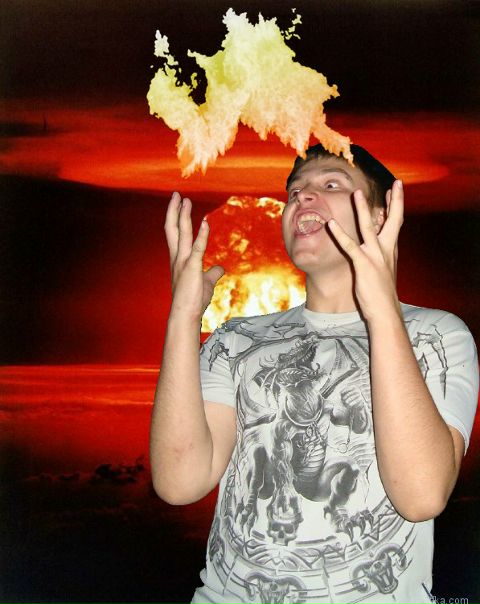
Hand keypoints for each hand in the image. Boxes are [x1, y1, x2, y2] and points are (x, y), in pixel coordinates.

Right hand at [165, 192, 223, 320]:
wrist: (185, 315)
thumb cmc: (193, 301)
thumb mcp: (206, 283)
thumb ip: (213, 273)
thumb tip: (220, 268)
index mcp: (178, 260)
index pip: (174, 234)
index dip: (175, 218)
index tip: (178, 204)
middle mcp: (177, 258)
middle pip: (172, 229)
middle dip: (174, 211)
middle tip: (176, 194)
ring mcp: (183, 263)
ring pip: (181, 234)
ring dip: (183, 216)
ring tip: (185, 200)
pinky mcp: (192, 268)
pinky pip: (198, 248)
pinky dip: (201, 235)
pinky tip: (205, 222)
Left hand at [327, 179, 403, 321]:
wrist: (385, 311)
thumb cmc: (382, 295)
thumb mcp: (384, 273)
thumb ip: (381, 259)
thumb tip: (377, 252)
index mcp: (390, 251)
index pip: (396, 223)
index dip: (396, 206)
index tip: (395, 191)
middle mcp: (386, 250)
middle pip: (393, 220)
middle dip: (395, 200)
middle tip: (397, 183)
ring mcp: (375, 256)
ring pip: (369, 227)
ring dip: (362, 209)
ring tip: (357, 193)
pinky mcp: (363, 264)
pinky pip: (349, 245)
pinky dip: (339, 234)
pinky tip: (331, 223)